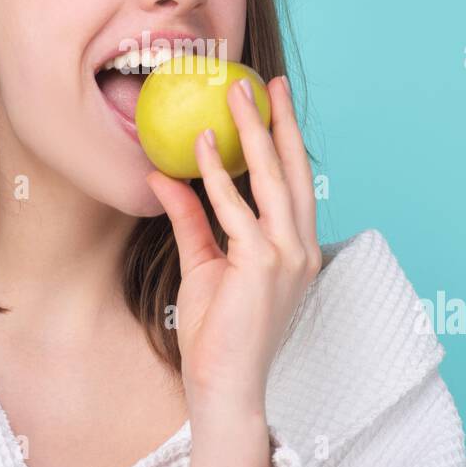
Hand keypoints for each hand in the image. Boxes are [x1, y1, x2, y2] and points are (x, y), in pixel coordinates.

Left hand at [145, 74, 321, 414]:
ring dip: (251, 132)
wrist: (223, 384)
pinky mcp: (264, 265)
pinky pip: (237, 209)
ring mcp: (287, 256)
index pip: (295, 182)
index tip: (273, 103)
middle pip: (294, 170)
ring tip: (233, 95)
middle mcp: (300, 247)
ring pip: (272, 179)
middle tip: (263, 83)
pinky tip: (202, 146)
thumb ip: (190, 217)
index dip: (286, 139)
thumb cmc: (217, 332)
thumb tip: (164, 174)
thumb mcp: (202, 262)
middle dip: (279, 121)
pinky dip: (220, 174)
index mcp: (296, 248)